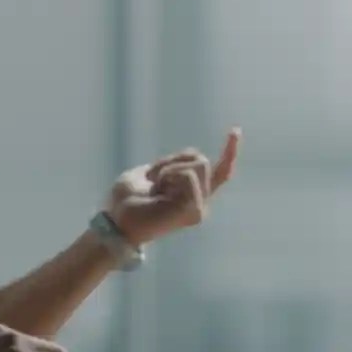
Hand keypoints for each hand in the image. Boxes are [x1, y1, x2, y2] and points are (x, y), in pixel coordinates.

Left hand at [105, 127, 241, 245]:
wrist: (115, 221)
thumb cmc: (125, 200)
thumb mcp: (148, 172)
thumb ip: (170, 165)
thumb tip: (193, 156)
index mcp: (191, 194)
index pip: (220, 172)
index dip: (230, 152)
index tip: (235, 130)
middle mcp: (199, 202)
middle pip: (202, 160)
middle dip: (174, 160)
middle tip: (153, 180)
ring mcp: (199, 208)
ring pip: (199, 164)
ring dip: (170, 168)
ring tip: (155, 188)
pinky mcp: (194, 212)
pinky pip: (189, 175)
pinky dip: (169, 175)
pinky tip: (158, 193)